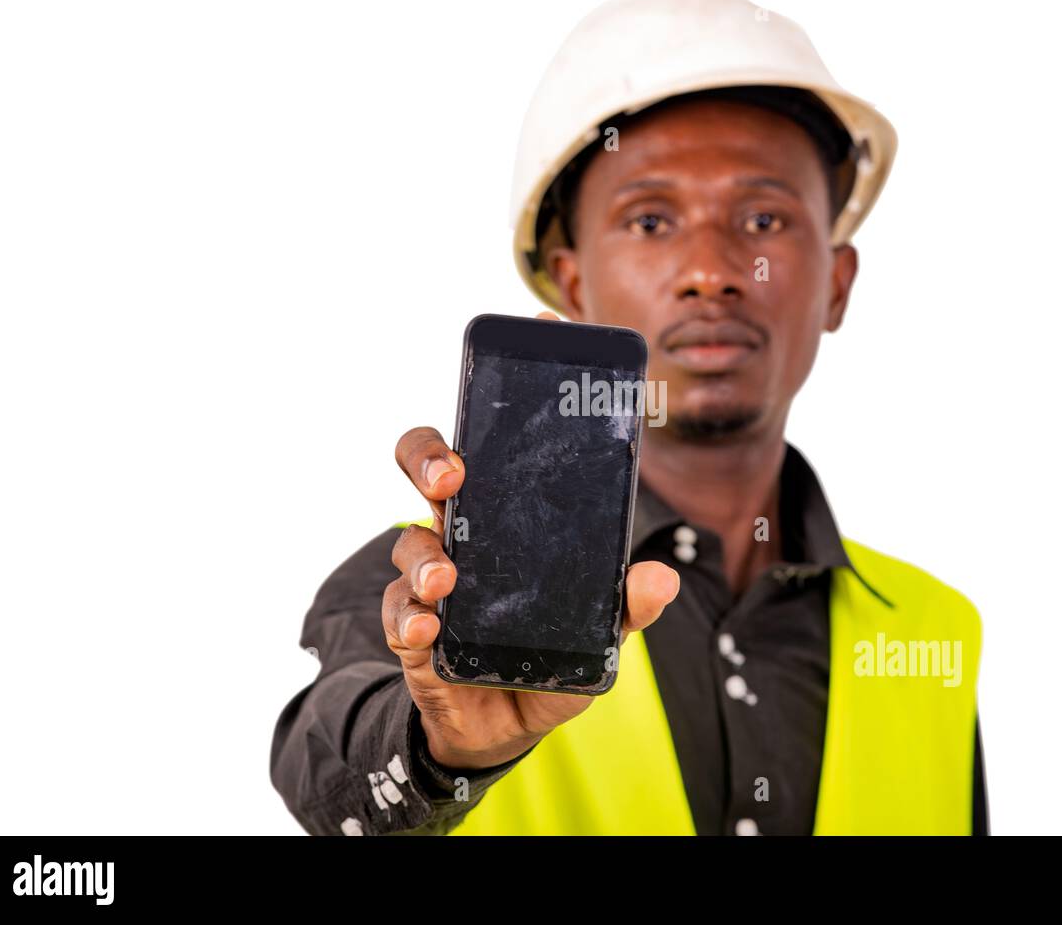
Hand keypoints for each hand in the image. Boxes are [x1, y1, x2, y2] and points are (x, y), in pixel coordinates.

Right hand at [382, 312, 679, 771]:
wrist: (504, 726)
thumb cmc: (546, 654)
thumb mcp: (597, 630)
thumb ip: (625, 606)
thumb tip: (662, 578)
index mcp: (506, 517)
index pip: (495, 440)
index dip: (508, 387)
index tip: (534, 334)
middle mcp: (463, 534)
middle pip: (425, 466)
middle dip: (428, 456)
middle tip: (452, 473)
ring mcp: (433, 579)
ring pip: (407, 540)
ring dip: (422, 553)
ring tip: (448, 575)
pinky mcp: (414, 632)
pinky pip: (399, 614)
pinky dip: (410, 619)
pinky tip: (428, 629)